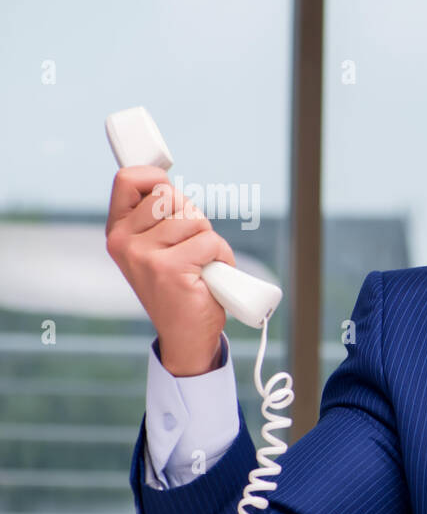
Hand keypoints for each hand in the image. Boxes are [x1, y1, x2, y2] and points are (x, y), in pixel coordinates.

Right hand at [105, 166, 232, 375]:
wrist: (185, 336)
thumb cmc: (179, 287)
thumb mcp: (159, 247)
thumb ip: (158, 217)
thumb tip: (164, 179)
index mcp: (118, 231)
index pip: (128, 179)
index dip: (156, 178)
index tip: (171, 194)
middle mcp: (123, 241)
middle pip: (171, 194)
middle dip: (192, 217)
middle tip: (191, 246)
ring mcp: (143, 255)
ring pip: (194, 218)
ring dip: (209, 240)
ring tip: (201, 264)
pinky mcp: (169, 268)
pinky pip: (210, 241)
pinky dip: (222, 257)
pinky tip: (211, 276)